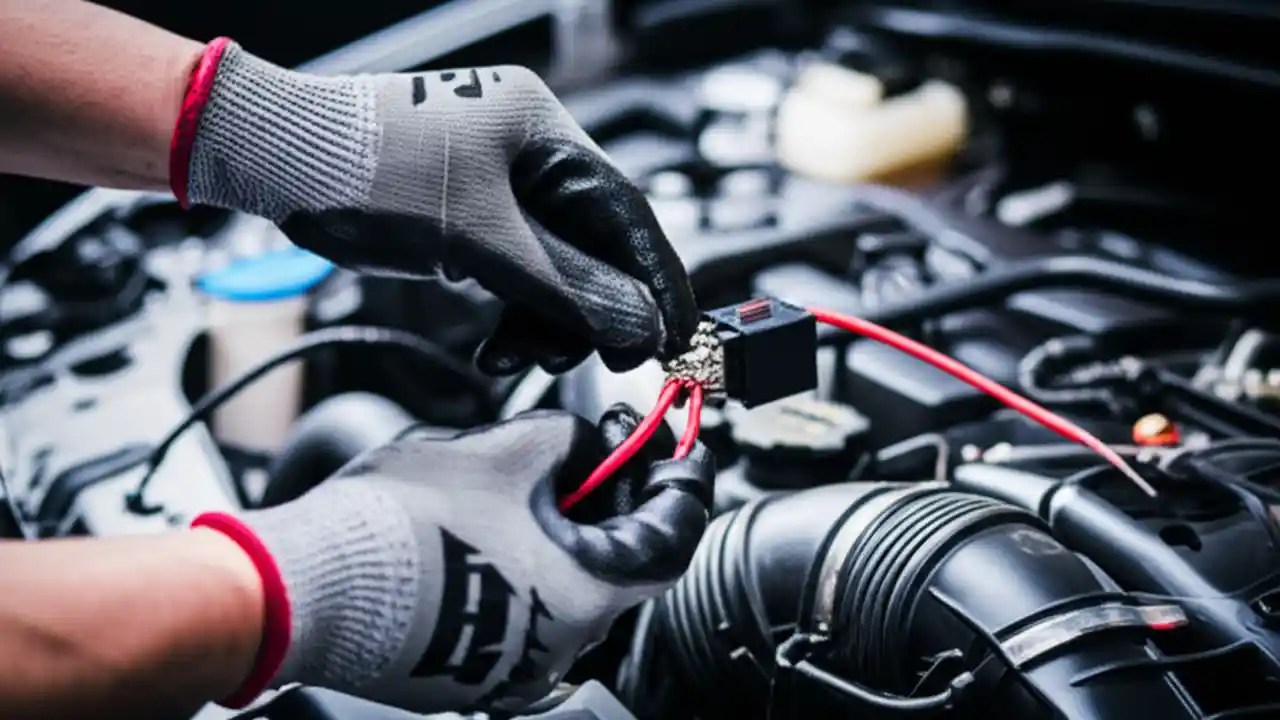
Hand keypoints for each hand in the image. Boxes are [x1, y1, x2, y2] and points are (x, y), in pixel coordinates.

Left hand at [174, 40, 697, 372]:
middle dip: (594, 308)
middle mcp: (528, 150)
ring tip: (520, 353)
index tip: (678, 337)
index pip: (627, 211)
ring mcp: (497, 181)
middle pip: (594, 243)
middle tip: (600, 360)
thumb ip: (564, 286)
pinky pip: (516, 267)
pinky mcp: (469, 212)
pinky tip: (500, 341)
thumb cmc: (362, 170)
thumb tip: (639, 325)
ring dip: (548, 317)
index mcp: (543, 131)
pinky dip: (515, 308)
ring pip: (554, 264)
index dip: (658, 280)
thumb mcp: (475, 239)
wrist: (269, 159)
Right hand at [202, 406, 713, 713]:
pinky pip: (516, 609)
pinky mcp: (463, 670)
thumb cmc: (403, 525)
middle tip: (600, 442)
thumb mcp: (503, 452)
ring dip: (564, 528)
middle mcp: (560, 645)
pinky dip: (521, 563)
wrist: (304, 586)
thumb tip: (584, 442)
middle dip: (614, 494)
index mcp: (588, 597)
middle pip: (619, 560)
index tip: (684, 445)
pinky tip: (489, 521)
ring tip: (533, 473)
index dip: (684, 480)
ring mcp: (509, 665)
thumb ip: (566, 441)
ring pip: (564, 584)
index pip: (674, 536)